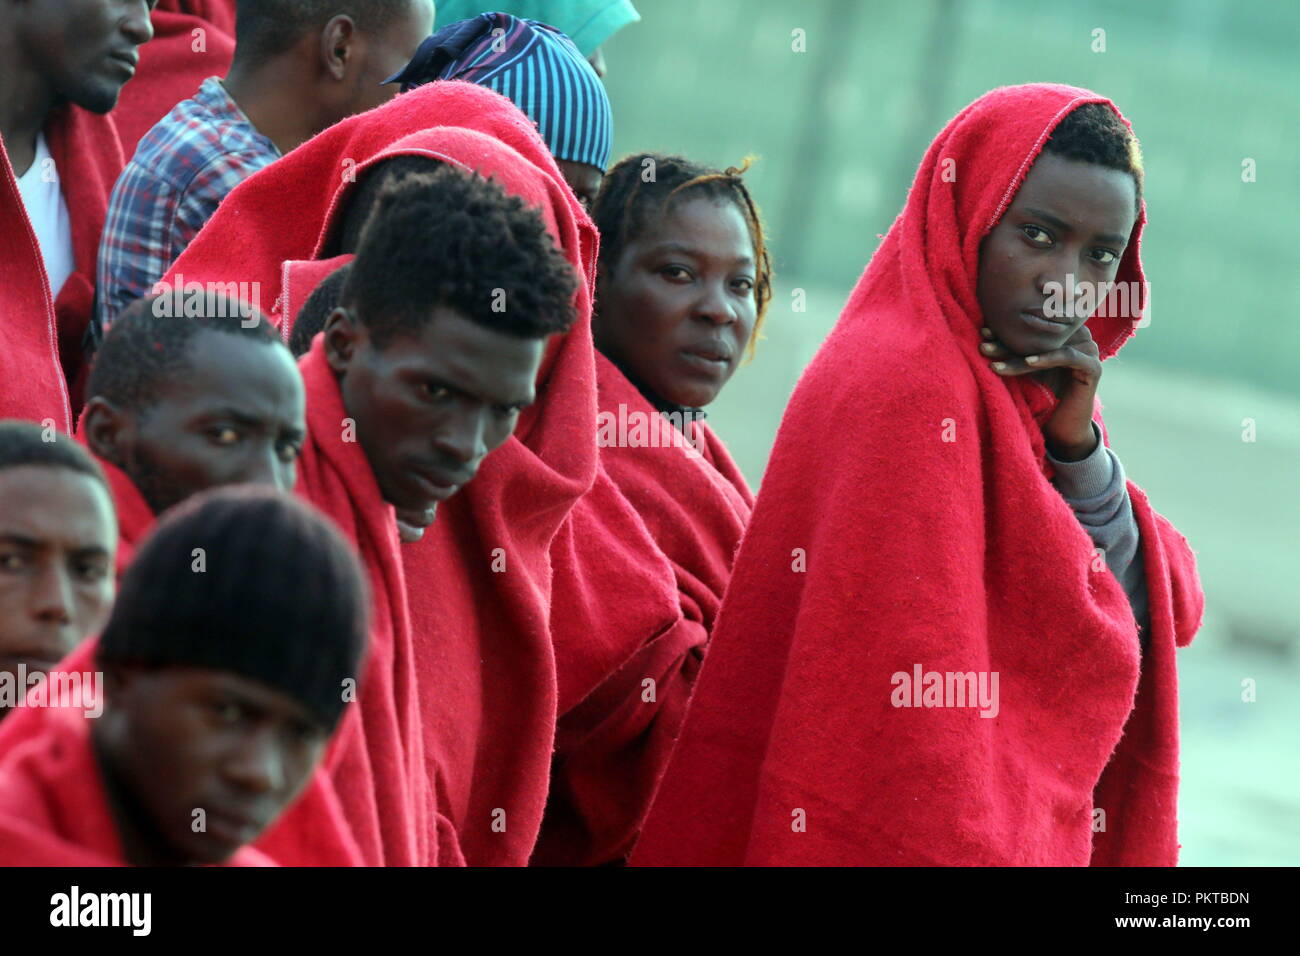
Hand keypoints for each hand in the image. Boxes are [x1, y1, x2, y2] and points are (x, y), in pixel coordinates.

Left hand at [979, 324, 1101, 460]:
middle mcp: (1078, 337)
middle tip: (984, 345)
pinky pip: (1068, 357)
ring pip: (1049, 346)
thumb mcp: (1024, 370)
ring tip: (995, 359)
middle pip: (1040, 336)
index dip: (1007, 330)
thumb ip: (1014, 350)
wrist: (1062, 428)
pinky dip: (1047, 358)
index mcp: (1063, 333)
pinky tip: (1028, 362)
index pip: (1033, 328)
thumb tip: (984, 331)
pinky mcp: (1094, 367)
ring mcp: (1088, 351)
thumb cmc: (1040, 396)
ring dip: (1019, 353)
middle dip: (1009, 341)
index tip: (982, 332)